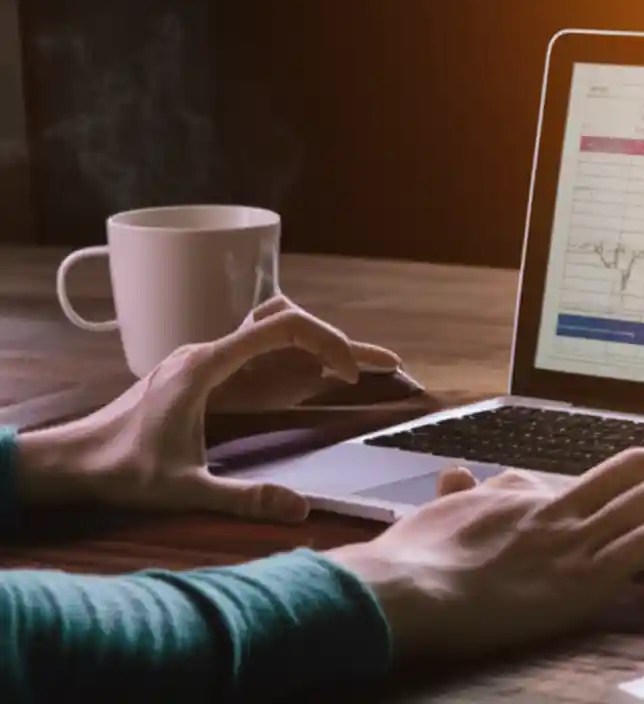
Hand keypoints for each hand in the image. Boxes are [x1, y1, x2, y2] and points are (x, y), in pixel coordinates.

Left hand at [16, 296, 404, 520]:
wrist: (71, 461)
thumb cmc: (119, 471)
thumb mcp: (184, 490)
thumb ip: (243, 499)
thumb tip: (302, 508)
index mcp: (205, 366)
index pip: (279, 328)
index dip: (326, 342)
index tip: (351, 375)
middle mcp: (208, 353)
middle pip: (285, 321)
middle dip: (338, 340)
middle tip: (386, 366)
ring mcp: (206, 361)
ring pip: (273, 332)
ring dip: (319, 345)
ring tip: (363, 368)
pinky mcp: (205, 375)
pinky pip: (259, 354)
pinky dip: (296, 359)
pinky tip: (319, 380)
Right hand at [327, 447, 643, 660]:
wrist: (405, 589)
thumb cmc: (411, 558)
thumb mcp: (436, 512)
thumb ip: (458, 494)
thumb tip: (457, 474)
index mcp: (521, 493)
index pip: (584, 479)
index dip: (607, 502)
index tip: (610, 525)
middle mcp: (555, 507)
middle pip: (635, 465)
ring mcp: (572, 539)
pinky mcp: (584, 578)